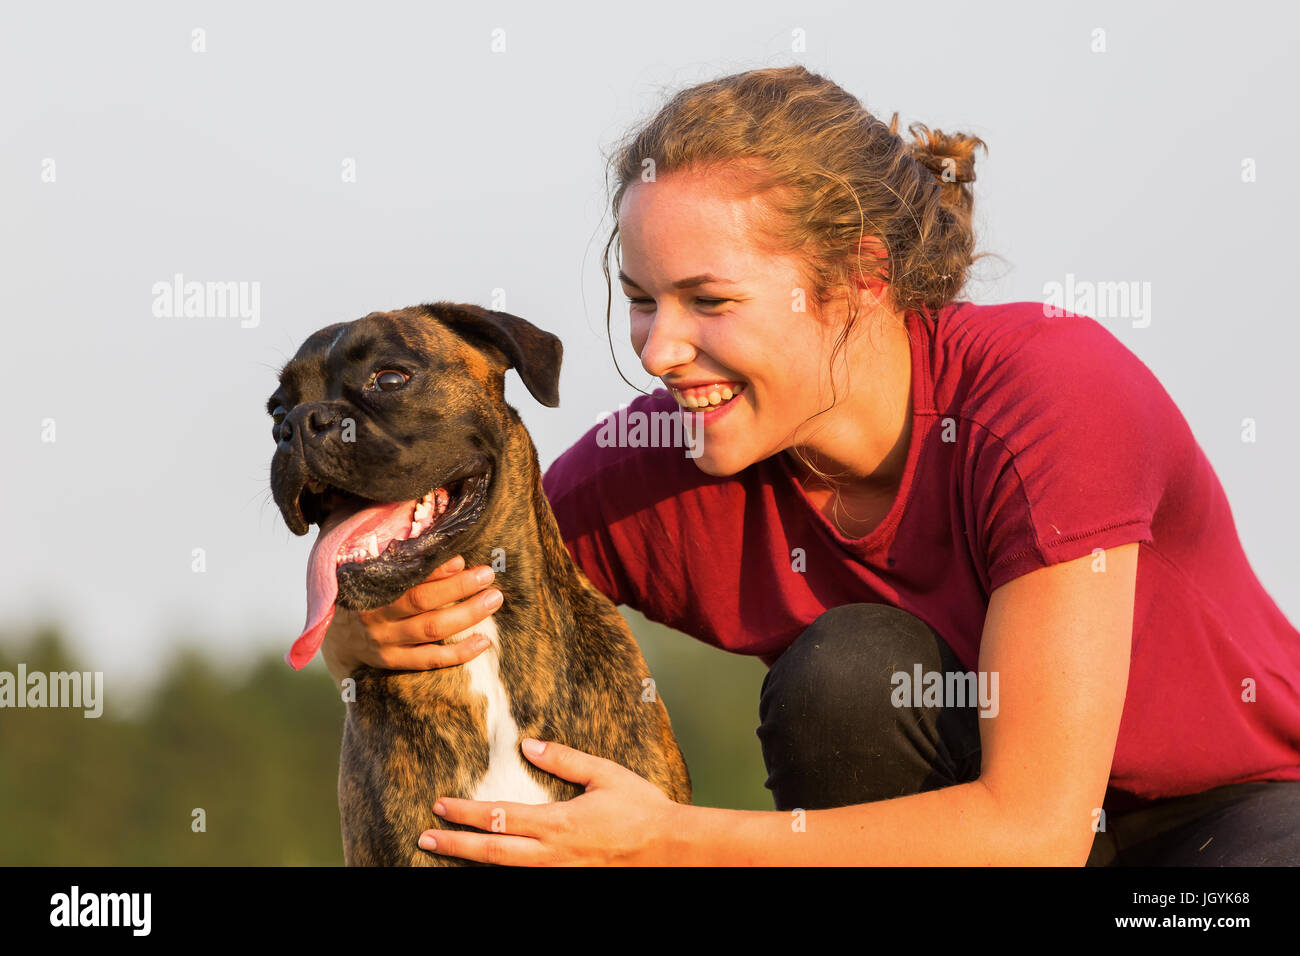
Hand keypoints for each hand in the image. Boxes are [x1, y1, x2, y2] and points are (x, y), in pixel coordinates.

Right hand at [320, 554, 503, 685]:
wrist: (336, 635)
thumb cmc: (363, 594)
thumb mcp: (369, 572)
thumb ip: (399, 561)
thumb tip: (447, 552)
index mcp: (369, 588)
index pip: (406, 577)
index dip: (436, 570)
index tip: (462, 560)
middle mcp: (376, 616)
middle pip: (423, 601)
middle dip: (460, 587)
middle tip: (488, 574)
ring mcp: (385, 642)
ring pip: (432, 629)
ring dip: (467, 614)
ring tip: (493, 599)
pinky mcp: (393, 662)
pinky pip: (431, 660)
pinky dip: (460, 652)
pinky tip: (484, 641)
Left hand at [417, 739, 681, 865]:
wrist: (671, 850)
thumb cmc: (641, 809)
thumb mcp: (605, 775)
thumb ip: (565, 760)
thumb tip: (528, 746)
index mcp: (558, 823)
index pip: (499, 816)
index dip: (466, 812)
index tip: (440, 806)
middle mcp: (551, 855)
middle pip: (491, 852)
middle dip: (454, 845)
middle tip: (424, 838)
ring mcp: (559, 875)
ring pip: (505, 872)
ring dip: (472, 862)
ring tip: (445, 853)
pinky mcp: (570, 882)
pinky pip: (528, 880)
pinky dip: (504, 873)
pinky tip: (490, 868)